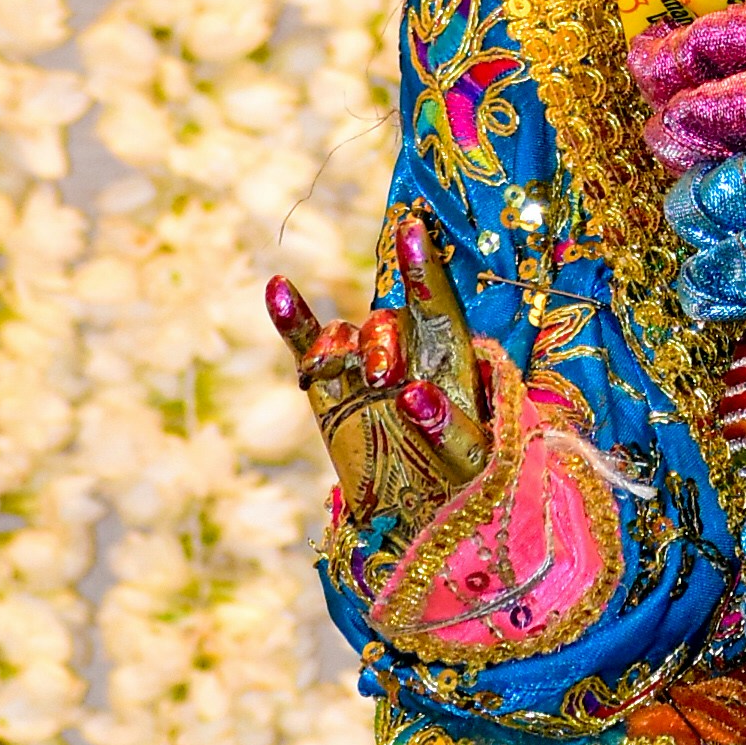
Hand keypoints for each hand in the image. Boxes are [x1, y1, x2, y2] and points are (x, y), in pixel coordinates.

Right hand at [268, 210, 492, 526]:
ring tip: (346, 380)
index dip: (423, 267)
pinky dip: (292, 319)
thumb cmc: (461, 483)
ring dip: (340, 350)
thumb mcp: (469, 460)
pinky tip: (277, 287)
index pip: (437, 302)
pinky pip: (306, 345)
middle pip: (387, 321)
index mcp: (452, 358)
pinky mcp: (330, 389)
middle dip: (381, 343)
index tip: (412, 229)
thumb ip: (444, 428)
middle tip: (386, 383)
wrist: (418, 515)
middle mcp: (408, 353)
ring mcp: (365, 368)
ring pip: (345, 333)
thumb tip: (411, 395)